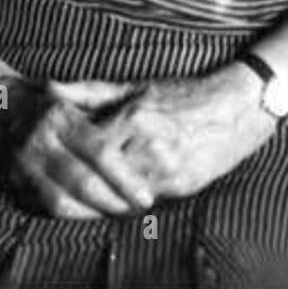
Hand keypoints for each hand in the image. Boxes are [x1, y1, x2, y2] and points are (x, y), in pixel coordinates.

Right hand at [0, 75, 154, 220]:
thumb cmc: (42, 100)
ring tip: (122, 214)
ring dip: (96, 213)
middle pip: (83, 180)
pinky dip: (74, 216)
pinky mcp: (14, 184)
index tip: (147, 194)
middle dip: (116, 201)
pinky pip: (47, 208)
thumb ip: (103, 107)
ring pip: (64, 201)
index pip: (98, 150)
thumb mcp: (71, 93)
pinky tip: (95, 215)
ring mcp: (24, 165)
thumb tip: (145, 127)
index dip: (125, 177)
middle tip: (140, 209)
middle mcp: (39, 140)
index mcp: (58, 115)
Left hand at [49, 64, 277, 203]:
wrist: (237, 107)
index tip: (52, 158)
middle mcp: (150, 146)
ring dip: (96, 198)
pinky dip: (122, 202)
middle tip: (57, 184)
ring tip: (77, 194)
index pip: (89, 147)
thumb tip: (50, 88)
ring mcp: (167, 170)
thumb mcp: (135, 86)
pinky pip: (142, 202)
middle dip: (76, 183)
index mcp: (135, 117)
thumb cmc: (183, 94)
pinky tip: (110, 198)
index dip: (67, 156)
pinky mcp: (182, 186)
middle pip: (99, 177)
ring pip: (118, 196)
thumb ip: (90, 91)